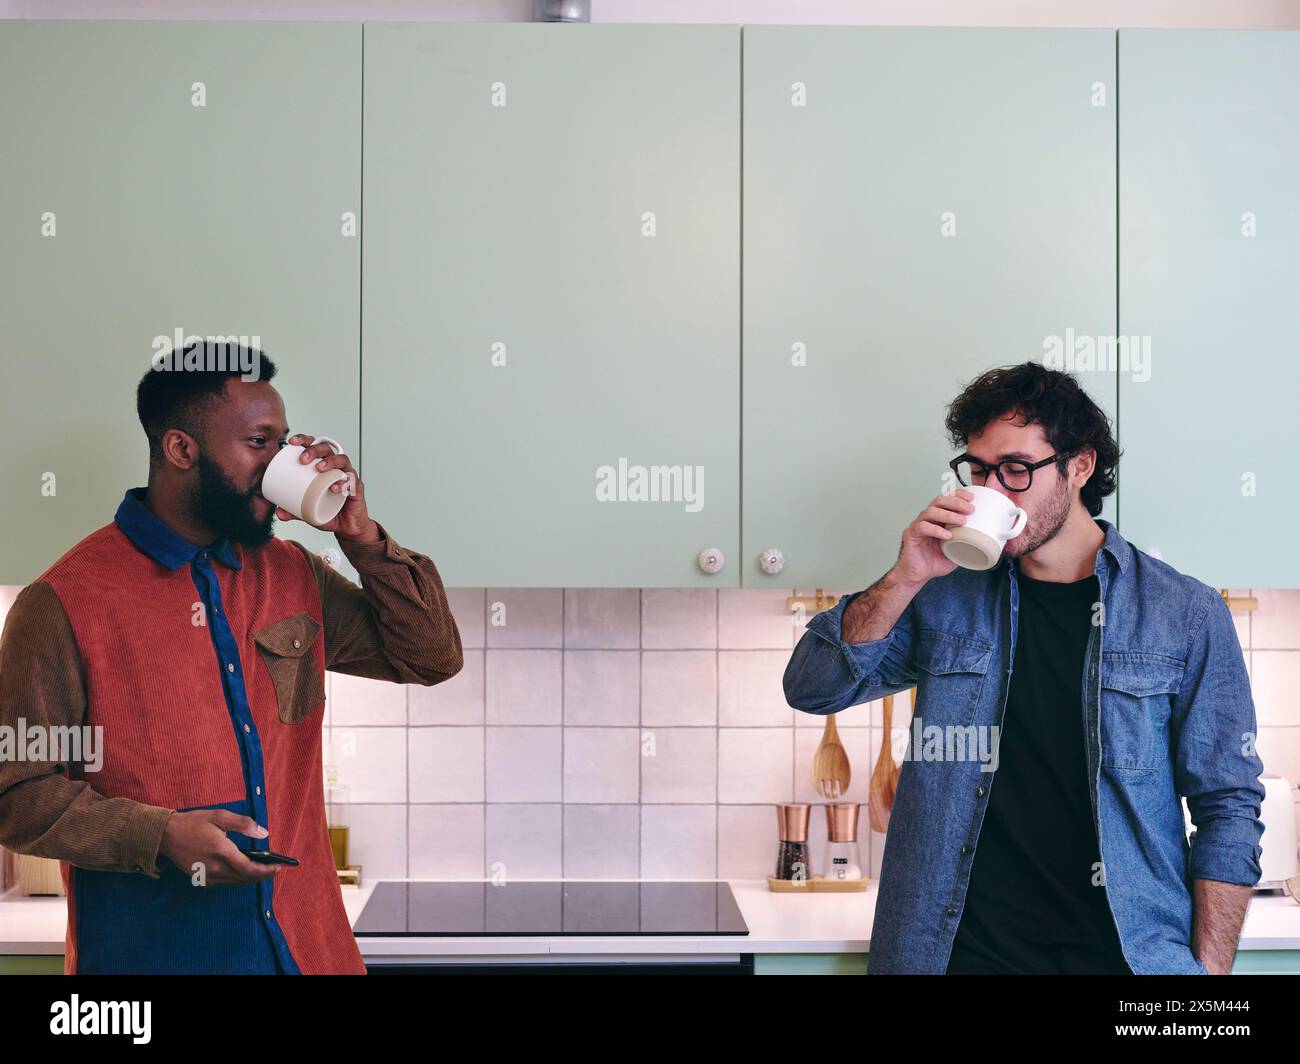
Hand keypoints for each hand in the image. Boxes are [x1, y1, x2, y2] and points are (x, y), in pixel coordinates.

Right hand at [159, 809, 280, 885]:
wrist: (166, 835)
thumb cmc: (194, 823)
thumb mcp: (220, 816)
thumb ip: (244, 824)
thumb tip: (264, 833)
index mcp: (221, 852)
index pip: (249, 868)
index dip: (266, 870)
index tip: (279, 867)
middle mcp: (214, 868)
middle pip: (245, 878)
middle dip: (262, 875)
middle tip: (276, 869)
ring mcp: (207, 876)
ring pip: (236, 882)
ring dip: (251, 878)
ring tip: (265, 870)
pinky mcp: (201, 879)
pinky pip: (225, 882)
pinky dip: (238, 878)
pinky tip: (245, 871)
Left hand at [276, 433, 376, 541]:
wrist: (347, 528)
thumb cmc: (329, 513)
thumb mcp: (307, 512)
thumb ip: (293, 511)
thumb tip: (278, 512)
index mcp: (323, 466)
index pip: (314, 446)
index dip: (304, 439)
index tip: (292, 442)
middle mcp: (336, 467)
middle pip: (327, 449)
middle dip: (314, 450)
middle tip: (303, 460)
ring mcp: (347, 476)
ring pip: (342, 459)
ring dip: (330, 461)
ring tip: (319, 468)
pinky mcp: (356, 487)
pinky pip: (352, 480)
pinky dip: (343, 482)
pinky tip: (335, 488)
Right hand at [891, 489, 974, 586]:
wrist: (917, 576)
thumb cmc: (933, 562)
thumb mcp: (956, 551)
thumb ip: (966, 543)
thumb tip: (986, 541)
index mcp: (937, 520)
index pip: (946, 500)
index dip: (958, 495)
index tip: (971, 498)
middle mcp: (927, 519)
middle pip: (939, 500)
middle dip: (956, 502)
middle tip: (970, 509)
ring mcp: (917, 526)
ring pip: (930, 511)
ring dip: (948, 514)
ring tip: (962, 521)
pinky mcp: (910, 535)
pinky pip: (922, 527)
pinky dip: (936, 530)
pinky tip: (947, 535)